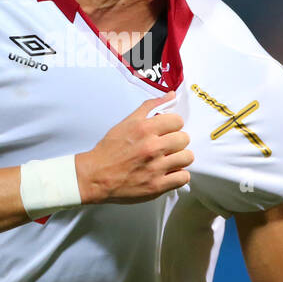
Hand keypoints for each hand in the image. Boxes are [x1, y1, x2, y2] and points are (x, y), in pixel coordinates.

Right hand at [76, 93, 192, 204]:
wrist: (95, 176)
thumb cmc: (109, 150)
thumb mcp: (127, 122)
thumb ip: (150, 107)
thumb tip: (171, 95)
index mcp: (144, 129)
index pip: (177, 121)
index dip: (173, 126)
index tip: (167, 131)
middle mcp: (151, 147)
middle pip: (184, 138)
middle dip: (177, 141)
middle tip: (167, 146)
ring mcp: (155, 167)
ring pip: (187, 157)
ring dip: (180, 158)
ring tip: (170, 159)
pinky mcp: (157, 186)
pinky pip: (183, 177)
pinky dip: (178, 175)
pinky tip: (169, 172)